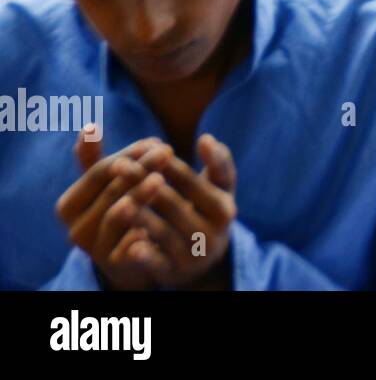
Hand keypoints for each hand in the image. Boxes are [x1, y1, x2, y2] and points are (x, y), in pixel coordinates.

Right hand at [55, 130, 172, 290]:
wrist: (131, 259)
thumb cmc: (119, 208)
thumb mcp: (108, 185)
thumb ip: (96, 159)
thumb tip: (89, 126)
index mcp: (69, 205)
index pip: (99, 171)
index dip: (129, 153)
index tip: (156, 141)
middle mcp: (75, 229)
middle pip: (111, 190)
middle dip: (140, 168)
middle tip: (166, 151)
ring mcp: (94, 250)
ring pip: (116, 217)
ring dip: (138, 196)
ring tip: (161, 179)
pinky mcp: (115, 266)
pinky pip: (126, 249)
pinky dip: (140, 234)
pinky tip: (159, 219)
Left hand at [129, 135, 236, 288]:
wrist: (205, 259)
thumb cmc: (206, 210)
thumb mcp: (217, 188)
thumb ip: (217, 162)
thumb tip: (207, 138)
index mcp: (223, 205)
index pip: (193, 181)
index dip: (170, 165)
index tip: (149, 145)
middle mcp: (214, 231)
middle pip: (174, 204)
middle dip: (144, 182)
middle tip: (118, 164)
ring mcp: (195, 253)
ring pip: (163, 231)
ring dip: (139, 215)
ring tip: (117, 201)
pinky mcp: (176, 271)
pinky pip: (158, 262)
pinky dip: (145, 254)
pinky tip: (129, 244)